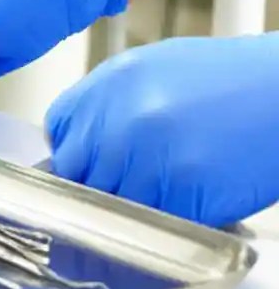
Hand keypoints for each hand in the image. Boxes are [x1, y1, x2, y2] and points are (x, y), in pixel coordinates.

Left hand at [46, 35, 278, 226]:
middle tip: (128, 180)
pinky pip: (154, 220)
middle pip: (80, 174)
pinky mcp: (183, 193)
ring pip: (113, 203)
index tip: (87, 162)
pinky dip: (167, 216)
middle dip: (98, 181)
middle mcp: (122, 122)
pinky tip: (188, 195)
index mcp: (109, 86)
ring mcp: (150, 159)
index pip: (61, 133)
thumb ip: (107, 101)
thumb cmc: (228, 78)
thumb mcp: (151, 69)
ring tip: (166, 185)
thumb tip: (76, 136)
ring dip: (133, 203)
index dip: (75, 152)